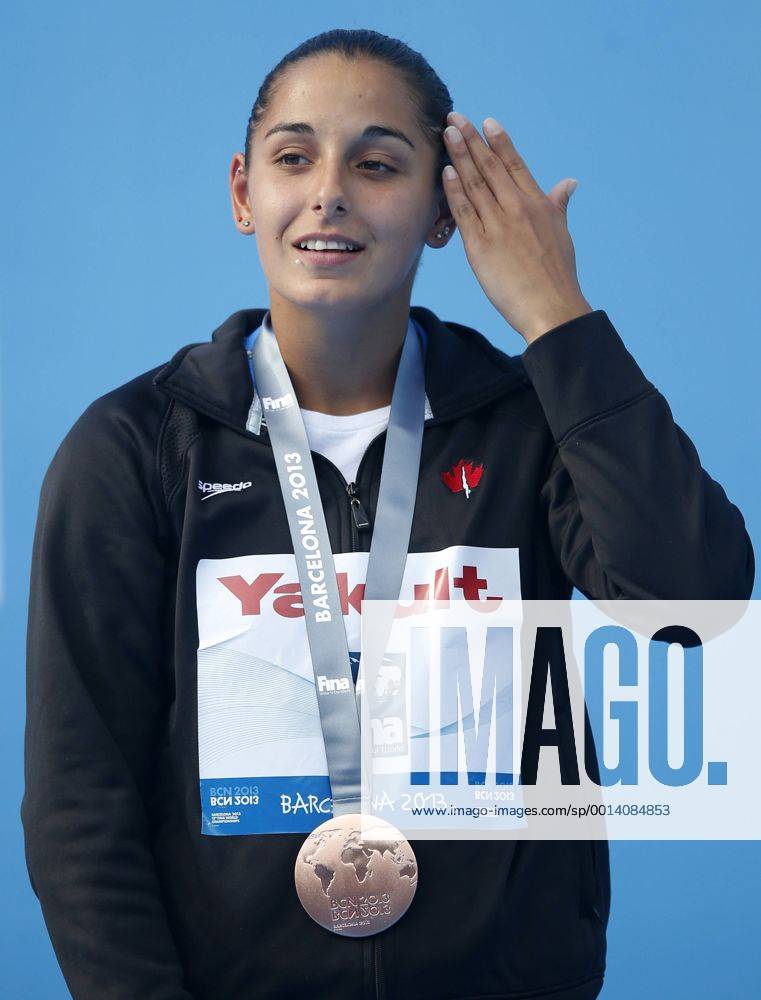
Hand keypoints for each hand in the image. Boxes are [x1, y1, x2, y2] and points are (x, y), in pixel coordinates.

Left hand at [442, 111, 592, 344]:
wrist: (550, 307)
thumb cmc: (557, 276)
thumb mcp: (562, 233)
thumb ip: (558, 205)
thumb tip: (568, 184)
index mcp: (538, 204)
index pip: (515, 165)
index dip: (499, 142)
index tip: (486, 122)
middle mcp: (518, 209)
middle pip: (491, 167)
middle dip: (472, 140)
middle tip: (455, 117)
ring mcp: (498, 226)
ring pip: (475, 184)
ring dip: (459, 156)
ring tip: (447, 133)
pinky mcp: (481, 246)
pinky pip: (464, 212)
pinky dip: (454, 191)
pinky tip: (445, 172)